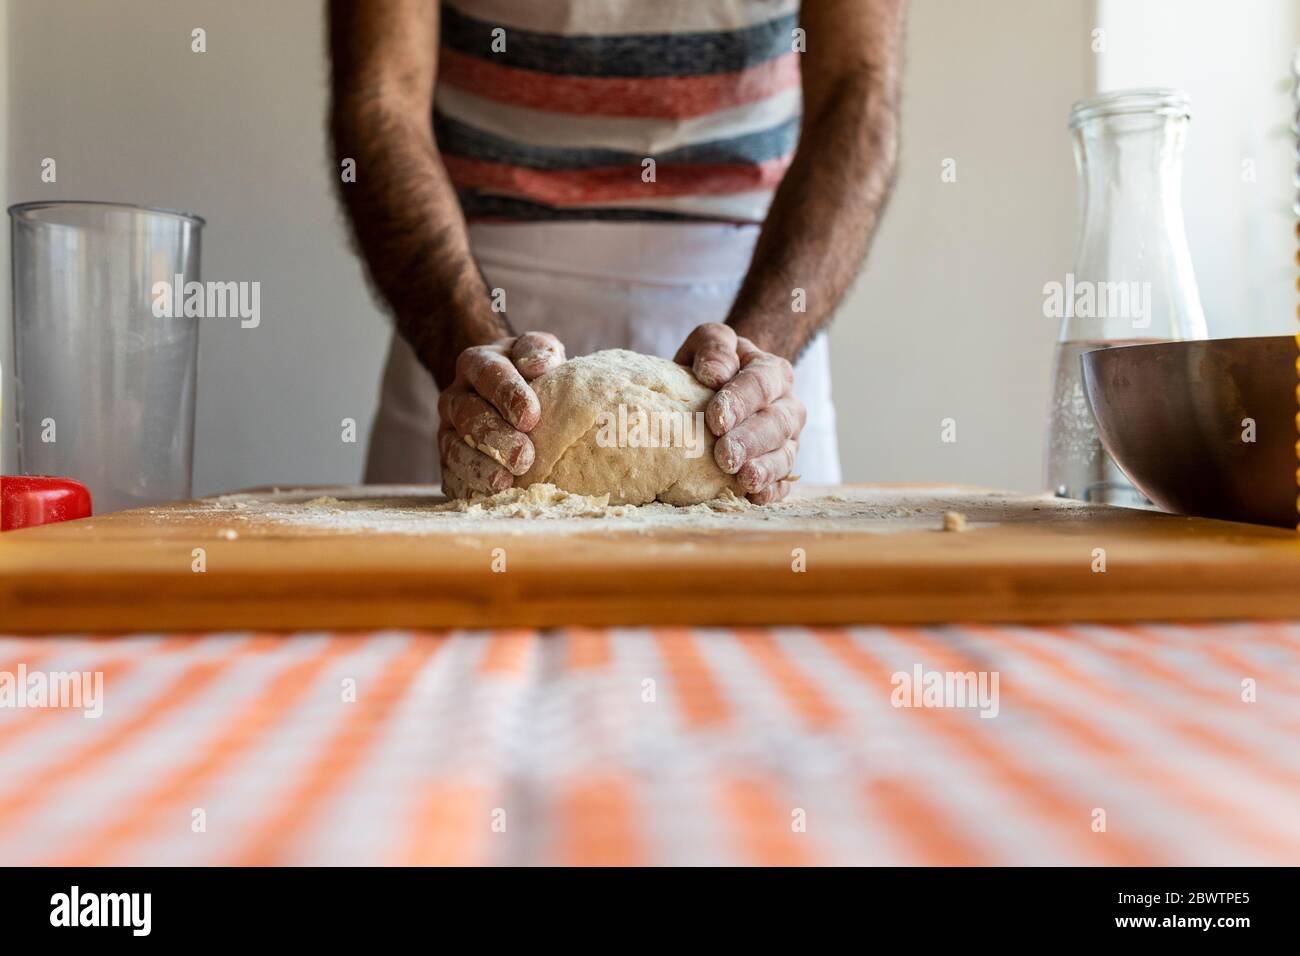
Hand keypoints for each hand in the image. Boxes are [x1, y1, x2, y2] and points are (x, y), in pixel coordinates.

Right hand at [437, 332, 564, 497]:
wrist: (507, 394)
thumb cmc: (532, 374)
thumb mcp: (540, 351)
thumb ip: (540, 350)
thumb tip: (540, 365)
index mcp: (477, 363)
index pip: (489, 373)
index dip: (507, 394)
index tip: (531, 416)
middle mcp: (456, 396)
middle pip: (469, 415)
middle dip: (495, 437)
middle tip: (523, 456)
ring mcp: (449, 431)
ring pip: (453, 448)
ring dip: (478, 467)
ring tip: (504, 482)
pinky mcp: (449, 461)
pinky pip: (451, 476)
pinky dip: (468, 488)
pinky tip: (489, 499)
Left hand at [675, 323, 804, 503]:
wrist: (721, 388)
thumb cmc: (713, 366)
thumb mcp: (708, 342)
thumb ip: (714, 346)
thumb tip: (714, 372)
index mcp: (772, 371)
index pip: (761, 382)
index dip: (740, 401)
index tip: (715, 419)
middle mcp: (786, 406)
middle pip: (776, 423)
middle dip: (751, 441)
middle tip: (725, 456)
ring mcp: (789, 439)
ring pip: (785, 454)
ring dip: (765, 468)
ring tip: (744, 479)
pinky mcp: (782, 466)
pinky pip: (784, 482)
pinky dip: (772, 491)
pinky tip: (756, 497)